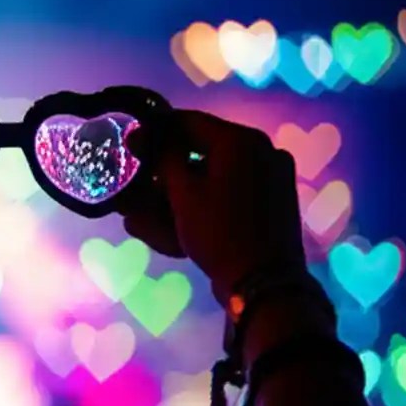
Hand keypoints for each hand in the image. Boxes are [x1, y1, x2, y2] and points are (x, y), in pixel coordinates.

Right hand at [121, 110, 305, 305]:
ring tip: (148, 211)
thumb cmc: (219, 232)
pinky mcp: (273, 202)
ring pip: (216, 175)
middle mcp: (262, 150)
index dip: (156, 132)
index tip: (131, 145)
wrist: (264, 283)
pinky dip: (206, 202)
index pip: (189, 122)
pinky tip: (176, 222)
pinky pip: (232, 193)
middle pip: (204, 150)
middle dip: (168, 169)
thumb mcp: (184, 193)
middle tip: (140, 184)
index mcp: (241, 140)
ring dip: (182, 189)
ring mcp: (272, 176)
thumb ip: (163, 157)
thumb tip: (141, 133)